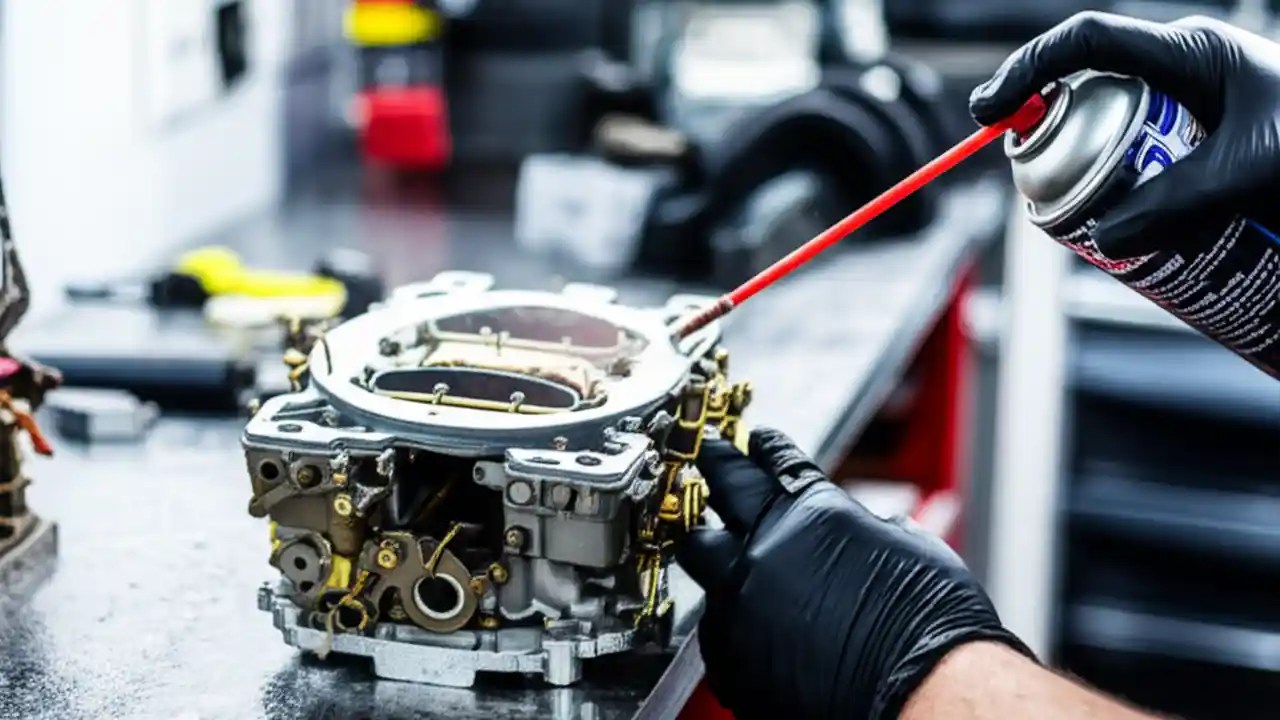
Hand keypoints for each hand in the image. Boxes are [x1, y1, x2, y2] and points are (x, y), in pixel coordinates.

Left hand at [678, 428, 1032, 719]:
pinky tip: (744, 620)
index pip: (775, 461)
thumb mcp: (908, 548)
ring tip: (714, 546)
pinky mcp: (729, 655)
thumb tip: (862, 527)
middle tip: (710, 457)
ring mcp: (740, 601)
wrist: (920, 693)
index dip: (763, 448)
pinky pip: (713, 625)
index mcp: (813, 511)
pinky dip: (727, 617)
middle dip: (716, 469)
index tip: (753, 441)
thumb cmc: (930, 626)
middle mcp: (765, 547)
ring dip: (712, 551)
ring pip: (700, 558)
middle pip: (721, 489)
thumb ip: (863, 529)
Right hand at [969, 11, 1279, 256]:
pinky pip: (1138, 165)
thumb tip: (1101, 238)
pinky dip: (1124, 199)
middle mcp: (1178, 74)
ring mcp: (1184, 109)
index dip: (1027, 70)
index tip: (988, 111)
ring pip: (1109, 139)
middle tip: (1037, 191)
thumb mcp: (1249, 170)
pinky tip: (1132, 236)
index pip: (1084, 42)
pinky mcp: (1192, 145)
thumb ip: (1177, 202)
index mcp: (1186, 52)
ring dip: (1090, 180)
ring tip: (1088, 225)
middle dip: (1052, 143)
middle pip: (1086, 97)